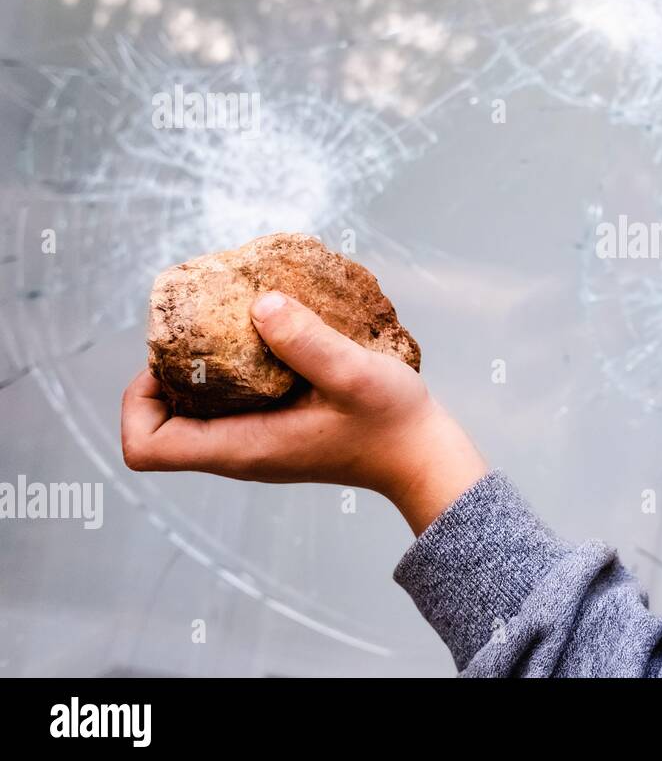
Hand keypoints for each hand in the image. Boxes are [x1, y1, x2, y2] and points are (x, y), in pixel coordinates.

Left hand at [121, 291, 486, 533]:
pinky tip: (272, 339)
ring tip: (238, 324)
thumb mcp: (354, 374)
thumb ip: (307, 341)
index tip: (174, 359)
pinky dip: (234, 373)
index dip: (139, 400)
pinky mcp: (278, 432)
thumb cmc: (393, 423)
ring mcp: (259, 444)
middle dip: (168, 372)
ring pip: (195, 413)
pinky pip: (230, 405)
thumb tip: (260, 304)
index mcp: (243, 447)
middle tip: (205, 325)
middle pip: (162, 422)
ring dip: (203, 369)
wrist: (425, 456)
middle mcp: (241, 451)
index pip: (145, 446)